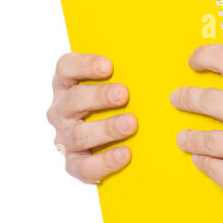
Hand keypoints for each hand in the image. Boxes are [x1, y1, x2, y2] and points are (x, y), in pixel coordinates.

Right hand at [46, 53, 137, 183]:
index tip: (108, 66)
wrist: (109, 143)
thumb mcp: (116, 82)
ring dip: (106, 129)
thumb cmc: (116, 103)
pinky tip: (125, 154)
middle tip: (123, 94)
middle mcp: (61, 110)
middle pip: (73, 100)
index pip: (66, 68)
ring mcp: (65, 138)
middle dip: (99, 96)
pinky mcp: (73, 164)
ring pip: (79, 134)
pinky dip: (104, 161)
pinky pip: (84, 167)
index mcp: (67, 84)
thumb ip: (129, 69)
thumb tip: (162, 55)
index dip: (84, 65)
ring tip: (131, 123)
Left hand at [171, 45, 222, 218]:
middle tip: (177, 99)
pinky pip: (211, 168)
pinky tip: (203, 159)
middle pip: (203, 100)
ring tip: (184, 138)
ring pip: (201, 139)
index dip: (204, 55)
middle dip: (184, 98)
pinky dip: (205, 163)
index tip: (193, 62)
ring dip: (188, 137)